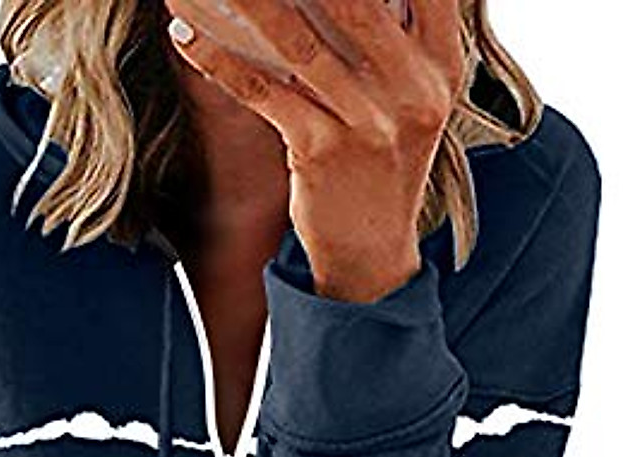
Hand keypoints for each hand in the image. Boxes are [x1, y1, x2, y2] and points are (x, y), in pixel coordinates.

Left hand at [164, 0, 470, 301]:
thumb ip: (397, 35)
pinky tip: (188, 32)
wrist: (372, 250)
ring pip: (299, 38)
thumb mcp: (412, 95)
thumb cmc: (384, 161)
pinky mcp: (322, 153)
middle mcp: (413, 87)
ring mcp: (368, 122)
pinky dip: (220, 58)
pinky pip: (264, 91)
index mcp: (443, 62)